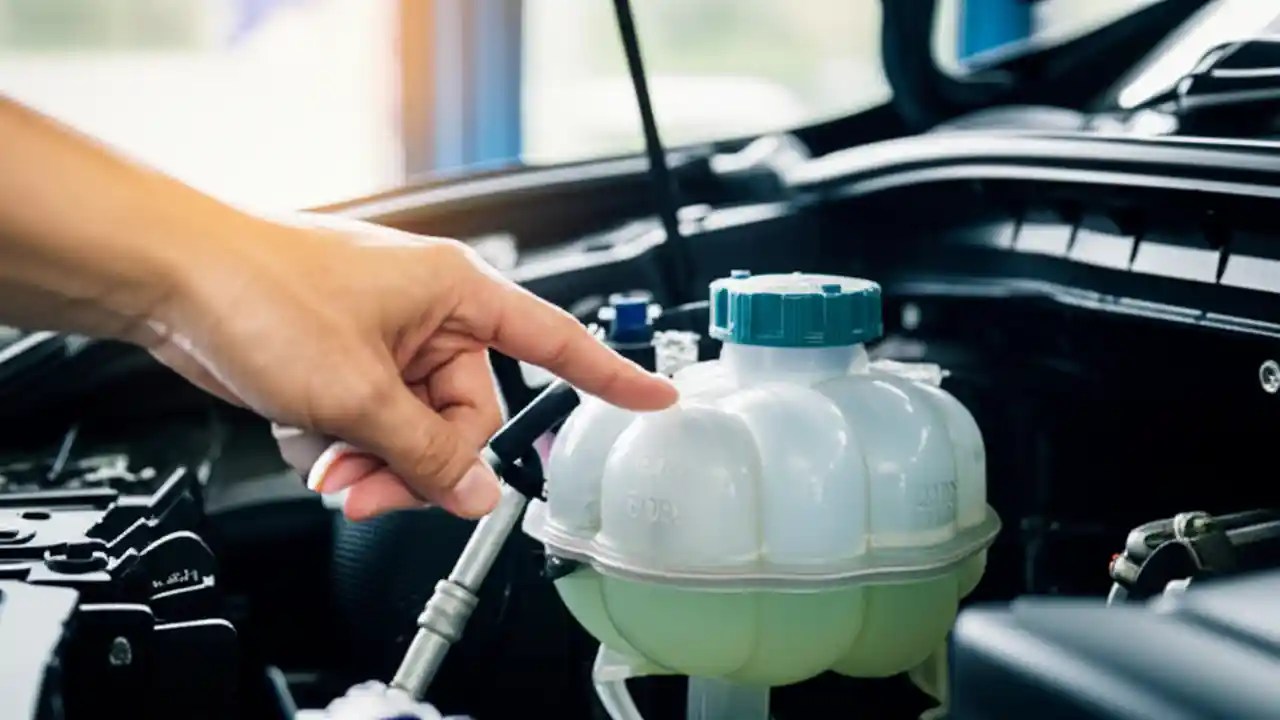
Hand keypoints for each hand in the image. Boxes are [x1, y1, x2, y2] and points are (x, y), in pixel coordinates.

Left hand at [148, 213, 676, 519]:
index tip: (658, 396)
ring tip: (329, 469)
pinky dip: (345, 445)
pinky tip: (305, 439)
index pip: (555, 340)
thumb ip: (427, 452)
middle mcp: (430, 314)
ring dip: (376, 463)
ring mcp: (387, 339)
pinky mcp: (348, 360)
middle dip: (422, 463)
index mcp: (457, 292)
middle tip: (376, 488)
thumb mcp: (358, 392)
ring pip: (416, 429)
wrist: (172, 276)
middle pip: (468, 416)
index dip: (611, 375)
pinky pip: (376, 423)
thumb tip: (478, 494)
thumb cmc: (262, 290)